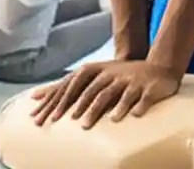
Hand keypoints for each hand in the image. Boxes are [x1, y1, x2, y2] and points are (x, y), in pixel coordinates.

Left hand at [30, 60, 181, 128]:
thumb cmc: (118, 76)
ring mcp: (129, 80)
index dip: (61, 101)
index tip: (49, 118)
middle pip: (90, 91)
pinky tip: (121, 118)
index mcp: (96, 71)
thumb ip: (66, 86)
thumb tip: (35, 96)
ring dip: (97, 109)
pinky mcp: (146, 89)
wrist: (158, 68)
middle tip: (63, 122)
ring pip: (110, 95)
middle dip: (76, 107)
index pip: (74, 86)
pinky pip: (137, 99)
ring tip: (86, 125)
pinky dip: (129, 108)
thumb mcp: (92, 77)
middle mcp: (111, 74)